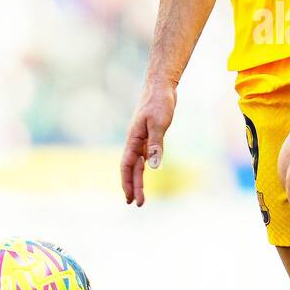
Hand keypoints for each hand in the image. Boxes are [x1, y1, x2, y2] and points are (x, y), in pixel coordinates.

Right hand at [121, 80, 176, 206]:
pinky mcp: (151, 133)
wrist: (162, 85)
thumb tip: (153, 167)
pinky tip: (148, 170)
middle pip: (132, 168)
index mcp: (134, 139)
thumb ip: (156, 144)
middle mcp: (136, 140)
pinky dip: (145, 164)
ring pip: (139, 162)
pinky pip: (146, 153)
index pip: (127, 166)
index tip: (130, 199)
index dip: (128, 183)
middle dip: (134, 186)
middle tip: (137, 204)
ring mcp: (143, 137)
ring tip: (141, 194)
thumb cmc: (160, 102)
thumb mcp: (160, 123)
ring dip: (139, 178)